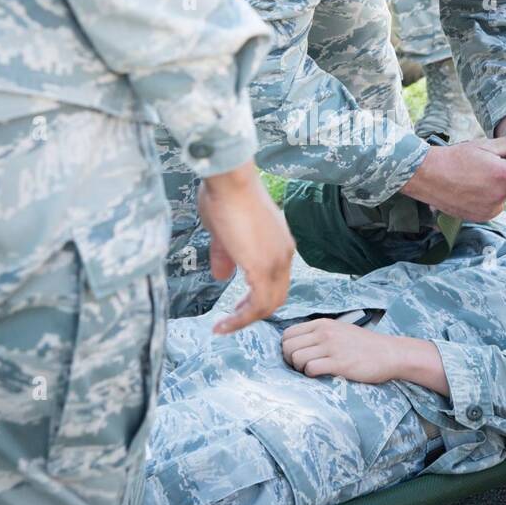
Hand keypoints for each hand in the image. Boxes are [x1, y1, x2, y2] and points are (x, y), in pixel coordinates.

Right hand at [198, 162, 294, 333]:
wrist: (230, 179)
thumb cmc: (225, 195)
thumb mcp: (224, 232)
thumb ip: (226, 256)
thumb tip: (221, 275)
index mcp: (279, 244)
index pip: (276, 281)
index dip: (258, 297)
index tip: (238, 304)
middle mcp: (284, 254)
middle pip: (276, 296)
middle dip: (253, 311)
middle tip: (232, 318)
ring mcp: (277, 262)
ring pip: (268, 304)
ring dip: (246, 319)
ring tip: (225, 325)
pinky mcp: (263, 268)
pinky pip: (257, 305)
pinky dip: (242, 319)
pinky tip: (225, 323)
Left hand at [281, 318, 406, 383]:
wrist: (390, 353)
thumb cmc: (365, 345)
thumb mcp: (340, 330)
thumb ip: (320, 334)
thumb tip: (299, 345)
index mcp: (322, 324)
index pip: (288, 333)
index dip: (287, 348)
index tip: (297, 356)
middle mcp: (324, 333)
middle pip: (287, 346)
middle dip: (289, 360)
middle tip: (302, 367)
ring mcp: (331, 347)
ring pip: (296, 358)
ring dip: (300, 368)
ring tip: (312, 371)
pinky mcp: (339, 363)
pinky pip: (310, 368)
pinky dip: (310, 375)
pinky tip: (321, 375)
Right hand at [402, 128, 505, 221]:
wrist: (427, 177)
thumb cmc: (454, 158)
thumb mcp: (483, 146)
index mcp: (501, 175)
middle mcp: (498, 195)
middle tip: (500, 166)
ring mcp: (490, 209)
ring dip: (503, 188)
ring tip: (483, 178)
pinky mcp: (482, 217)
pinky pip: (496, 206)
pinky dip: (492, 199)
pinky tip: (476, 189)